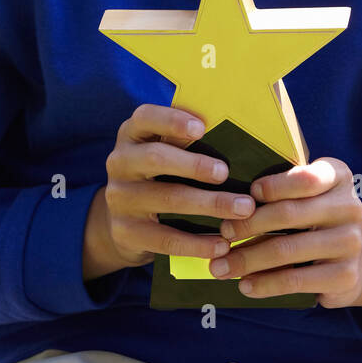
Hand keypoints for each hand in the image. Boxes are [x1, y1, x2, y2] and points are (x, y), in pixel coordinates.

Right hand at [97, 103, 256, 270]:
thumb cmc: (158, 175)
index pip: (145, 118)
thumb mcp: (162, 150)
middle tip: (225, 172)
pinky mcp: (125, 232)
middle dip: (194, 165)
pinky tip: (222, 244)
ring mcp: (119, 198)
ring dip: (208, 204)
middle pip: (155, 158)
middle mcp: (120, 162)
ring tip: (242, 208)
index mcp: (131, 135)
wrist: (121, 221)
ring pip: (167, 198)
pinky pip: (165, 239)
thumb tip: (232, 130)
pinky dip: (197, 243)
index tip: (202, 128)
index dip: (172, 121)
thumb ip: (184, 140)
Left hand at [211, 157, 361, 310]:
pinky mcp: (345, 276)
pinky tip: (245, 285)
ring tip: (222, 266)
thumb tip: (230, 199)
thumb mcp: (308, 193)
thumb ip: (282, 188)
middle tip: (223, 233)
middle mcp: (350, 207)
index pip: (305, 178)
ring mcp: (351, 243)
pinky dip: (264, 284)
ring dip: (247, 259)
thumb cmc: (315, 216)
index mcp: (337, 177)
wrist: (356, 257)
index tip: (245, 197)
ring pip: (287, 250)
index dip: (272, 186)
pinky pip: (295, 281)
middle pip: (289, 214)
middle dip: (248, 224)